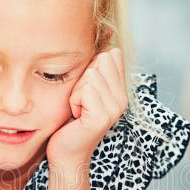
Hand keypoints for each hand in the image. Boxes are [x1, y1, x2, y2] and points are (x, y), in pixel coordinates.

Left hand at [46, 48, 127, 165]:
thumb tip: (107, 35)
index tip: (86, 91)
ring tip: (78, 110)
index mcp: (121, 91)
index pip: (111, 55)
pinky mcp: (102, 117)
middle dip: (82, 79)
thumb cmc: (70, 122)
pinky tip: (76, 116)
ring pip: (91, 75)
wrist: (67, 154)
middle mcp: (122, 99)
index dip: (91, 68)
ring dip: (76, 92)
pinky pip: (84, 90)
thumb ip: (95, 68)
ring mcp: (114, 108)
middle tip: (80, 102)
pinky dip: (73, 101)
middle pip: (100, 61)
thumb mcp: (84, 90)